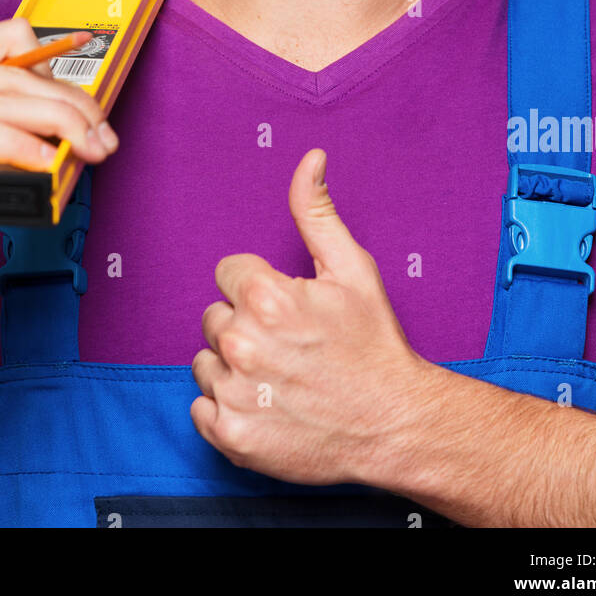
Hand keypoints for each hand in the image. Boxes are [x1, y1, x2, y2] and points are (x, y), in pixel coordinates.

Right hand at [0, 18, 118, 296]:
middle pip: (16, 76)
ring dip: (57, 126)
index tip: (94, 109)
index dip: (61, 74)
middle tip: (103, 139)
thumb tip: (87, 119)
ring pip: (4, 102)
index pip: (15, 40)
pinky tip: (46, 161)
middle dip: (72, 109)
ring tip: (86, 151)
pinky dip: (21, 147)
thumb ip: (28, 120)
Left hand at [191, 147, 420, 485]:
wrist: (395, 425)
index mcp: (266, 297)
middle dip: (245, 324)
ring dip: (233, 367)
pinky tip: (266, 406)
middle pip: (215, 316)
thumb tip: (309, 158)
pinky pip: (200, 407)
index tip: (289, 308)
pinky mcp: (230, 437)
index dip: (259, 287)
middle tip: (290, 344)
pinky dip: (227, 408)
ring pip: (206, 361)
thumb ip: (316, 211)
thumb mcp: (353, 268)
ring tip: (279, 376)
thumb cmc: (374, 344)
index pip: (228, 273)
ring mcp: (235, 394)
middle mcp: (243, 343)